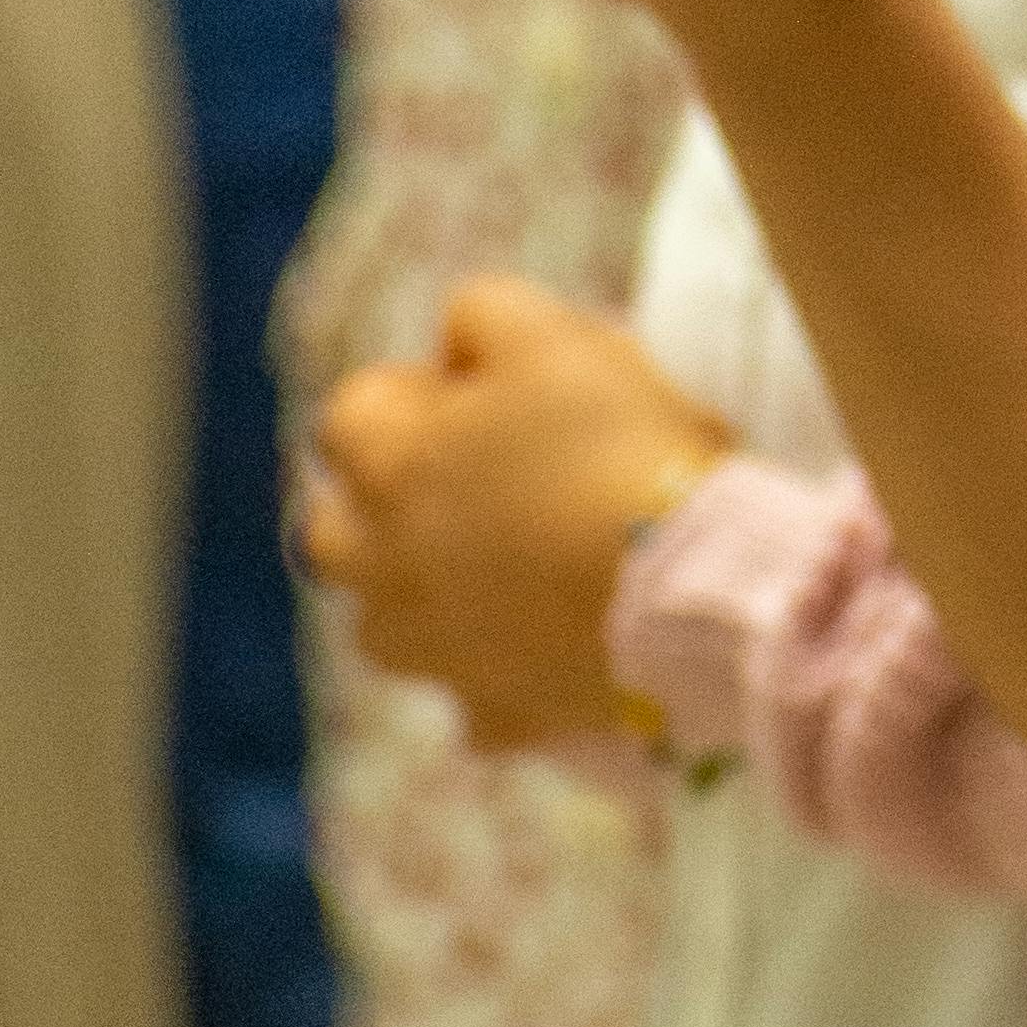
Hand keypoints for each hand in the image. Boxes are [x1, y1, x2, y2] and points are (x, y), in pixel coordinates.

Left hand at [306, 279, 724, 748]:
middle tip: (480, 484)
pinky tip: (560, 650)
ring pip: (389, 625)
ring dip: (428, 597)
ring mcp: (432, 649)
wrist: (690, 583)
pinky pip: (479, 700)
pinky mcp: (494, 711)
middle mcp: (382, 565)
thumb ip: (484, 315)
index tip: (485, 392)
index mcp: (388, 465)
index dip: (419, 391)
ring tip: (511, 572)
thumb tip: (459, 341)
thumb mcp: (551, 333)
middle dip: (386, 505)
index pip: (353, 410)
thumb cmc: (615, 445)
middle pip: (336, 531)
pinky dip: (506, 677)